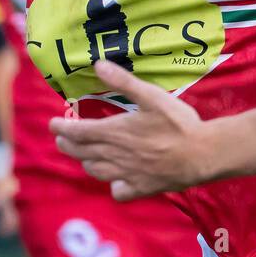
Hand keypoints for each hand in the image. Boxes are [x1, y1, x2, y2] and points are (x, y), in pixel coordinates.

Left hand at [49, 60, 209, 199]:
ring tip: (83, 156)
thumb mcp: (152, 96)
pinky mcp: (142, 187)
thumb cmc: (178, 123)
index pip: (79, 132)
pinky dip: (113, 186)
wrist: (202, 154)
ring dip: (85, 162)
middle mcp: (116, 155)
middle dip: (68, 145)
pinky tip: (116, 181)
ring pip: (96, 171)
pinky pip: (119, 191)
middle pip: (82, 152)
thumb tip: (98, 65)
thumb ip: (123, 82)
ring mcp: (128, 174)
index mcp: (116, 132)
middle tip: (62, 139)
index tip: (52, 125)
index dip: (62, 129)